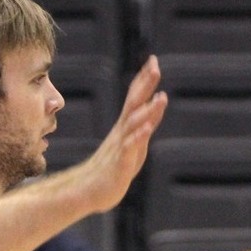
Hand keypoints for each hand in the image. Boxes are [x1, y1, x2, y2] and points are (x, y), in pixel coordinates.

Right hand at [78, 56, 167, 213]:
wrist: (89, 190)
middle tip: (154, 66)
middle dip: (145, 85)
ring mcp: (120, 146)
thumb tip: (156, 102)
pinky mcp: (120, 163)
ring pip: (134, 125)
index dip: (144, 80)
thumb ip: (145, 123)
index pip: (135, 98)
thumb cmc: (113, 166)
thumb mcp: (134, 143)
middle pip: (134, 104)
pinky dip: (137, 137)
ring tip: (161, 97)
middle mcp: (122, 132)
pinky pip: (129, 148)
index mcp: (125, 127)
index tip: (153, 60)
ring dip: (147, 111)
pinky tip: (146, 129)